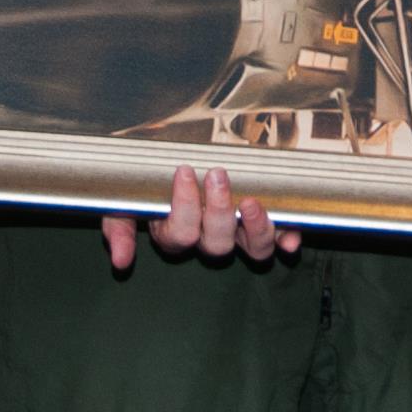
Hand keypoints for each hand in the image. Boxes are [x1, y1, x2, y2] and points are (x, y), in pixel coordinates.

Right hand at [99, 164, 300, 269]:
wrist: (174, 151)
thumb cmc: (149, 175)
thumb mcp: (124, 197)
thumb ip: (119, 226)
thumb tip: (120, 260)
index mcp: (174, 232)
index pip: (179, 235)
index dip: (183, 208)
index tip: (183, 171)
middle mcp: (207, 238)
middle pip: (215, 245)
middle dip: (218, 212)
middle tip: (216, 175)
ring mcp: (238, 233)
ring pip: (251, 251)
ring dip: (255, 230)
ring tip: (251, 202)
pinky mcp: (262, 223)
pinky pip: (278, 240)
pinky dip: (287, 239)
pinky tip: (291, 237)